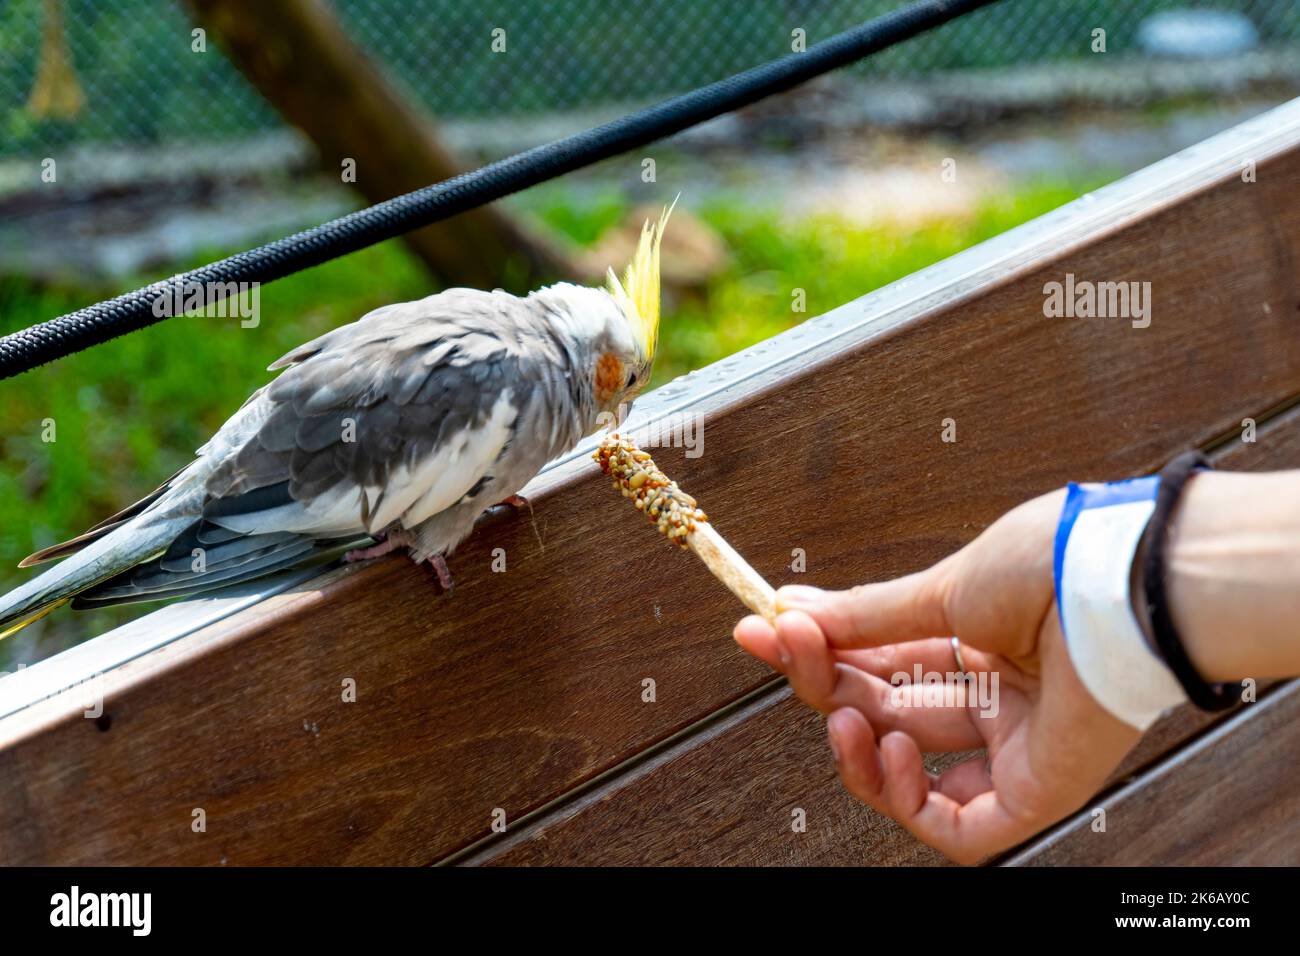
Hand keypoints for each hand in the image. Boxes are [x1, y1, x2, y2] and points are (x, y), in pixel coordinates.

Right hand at [734, 490, 1142, 863]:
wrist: (1117, 584)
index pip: (878, 661)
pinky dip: (910, 802)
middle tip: (784, 647)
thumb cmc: (1048, 565)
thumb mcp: (939, 587)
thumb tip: (790, 611)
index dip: (821, 650)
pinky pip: (961, 828)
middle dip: (824, 683)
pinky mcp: (1036, 792)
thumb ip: (866, 616)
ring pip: (910, 778)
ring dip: (855, 748)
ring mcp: (1013, 746)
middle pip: (882, 710)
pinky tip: (895, 751)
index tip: (767, 626)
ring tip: (839, 715)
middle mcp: (991, 695)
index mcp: (973, 641)